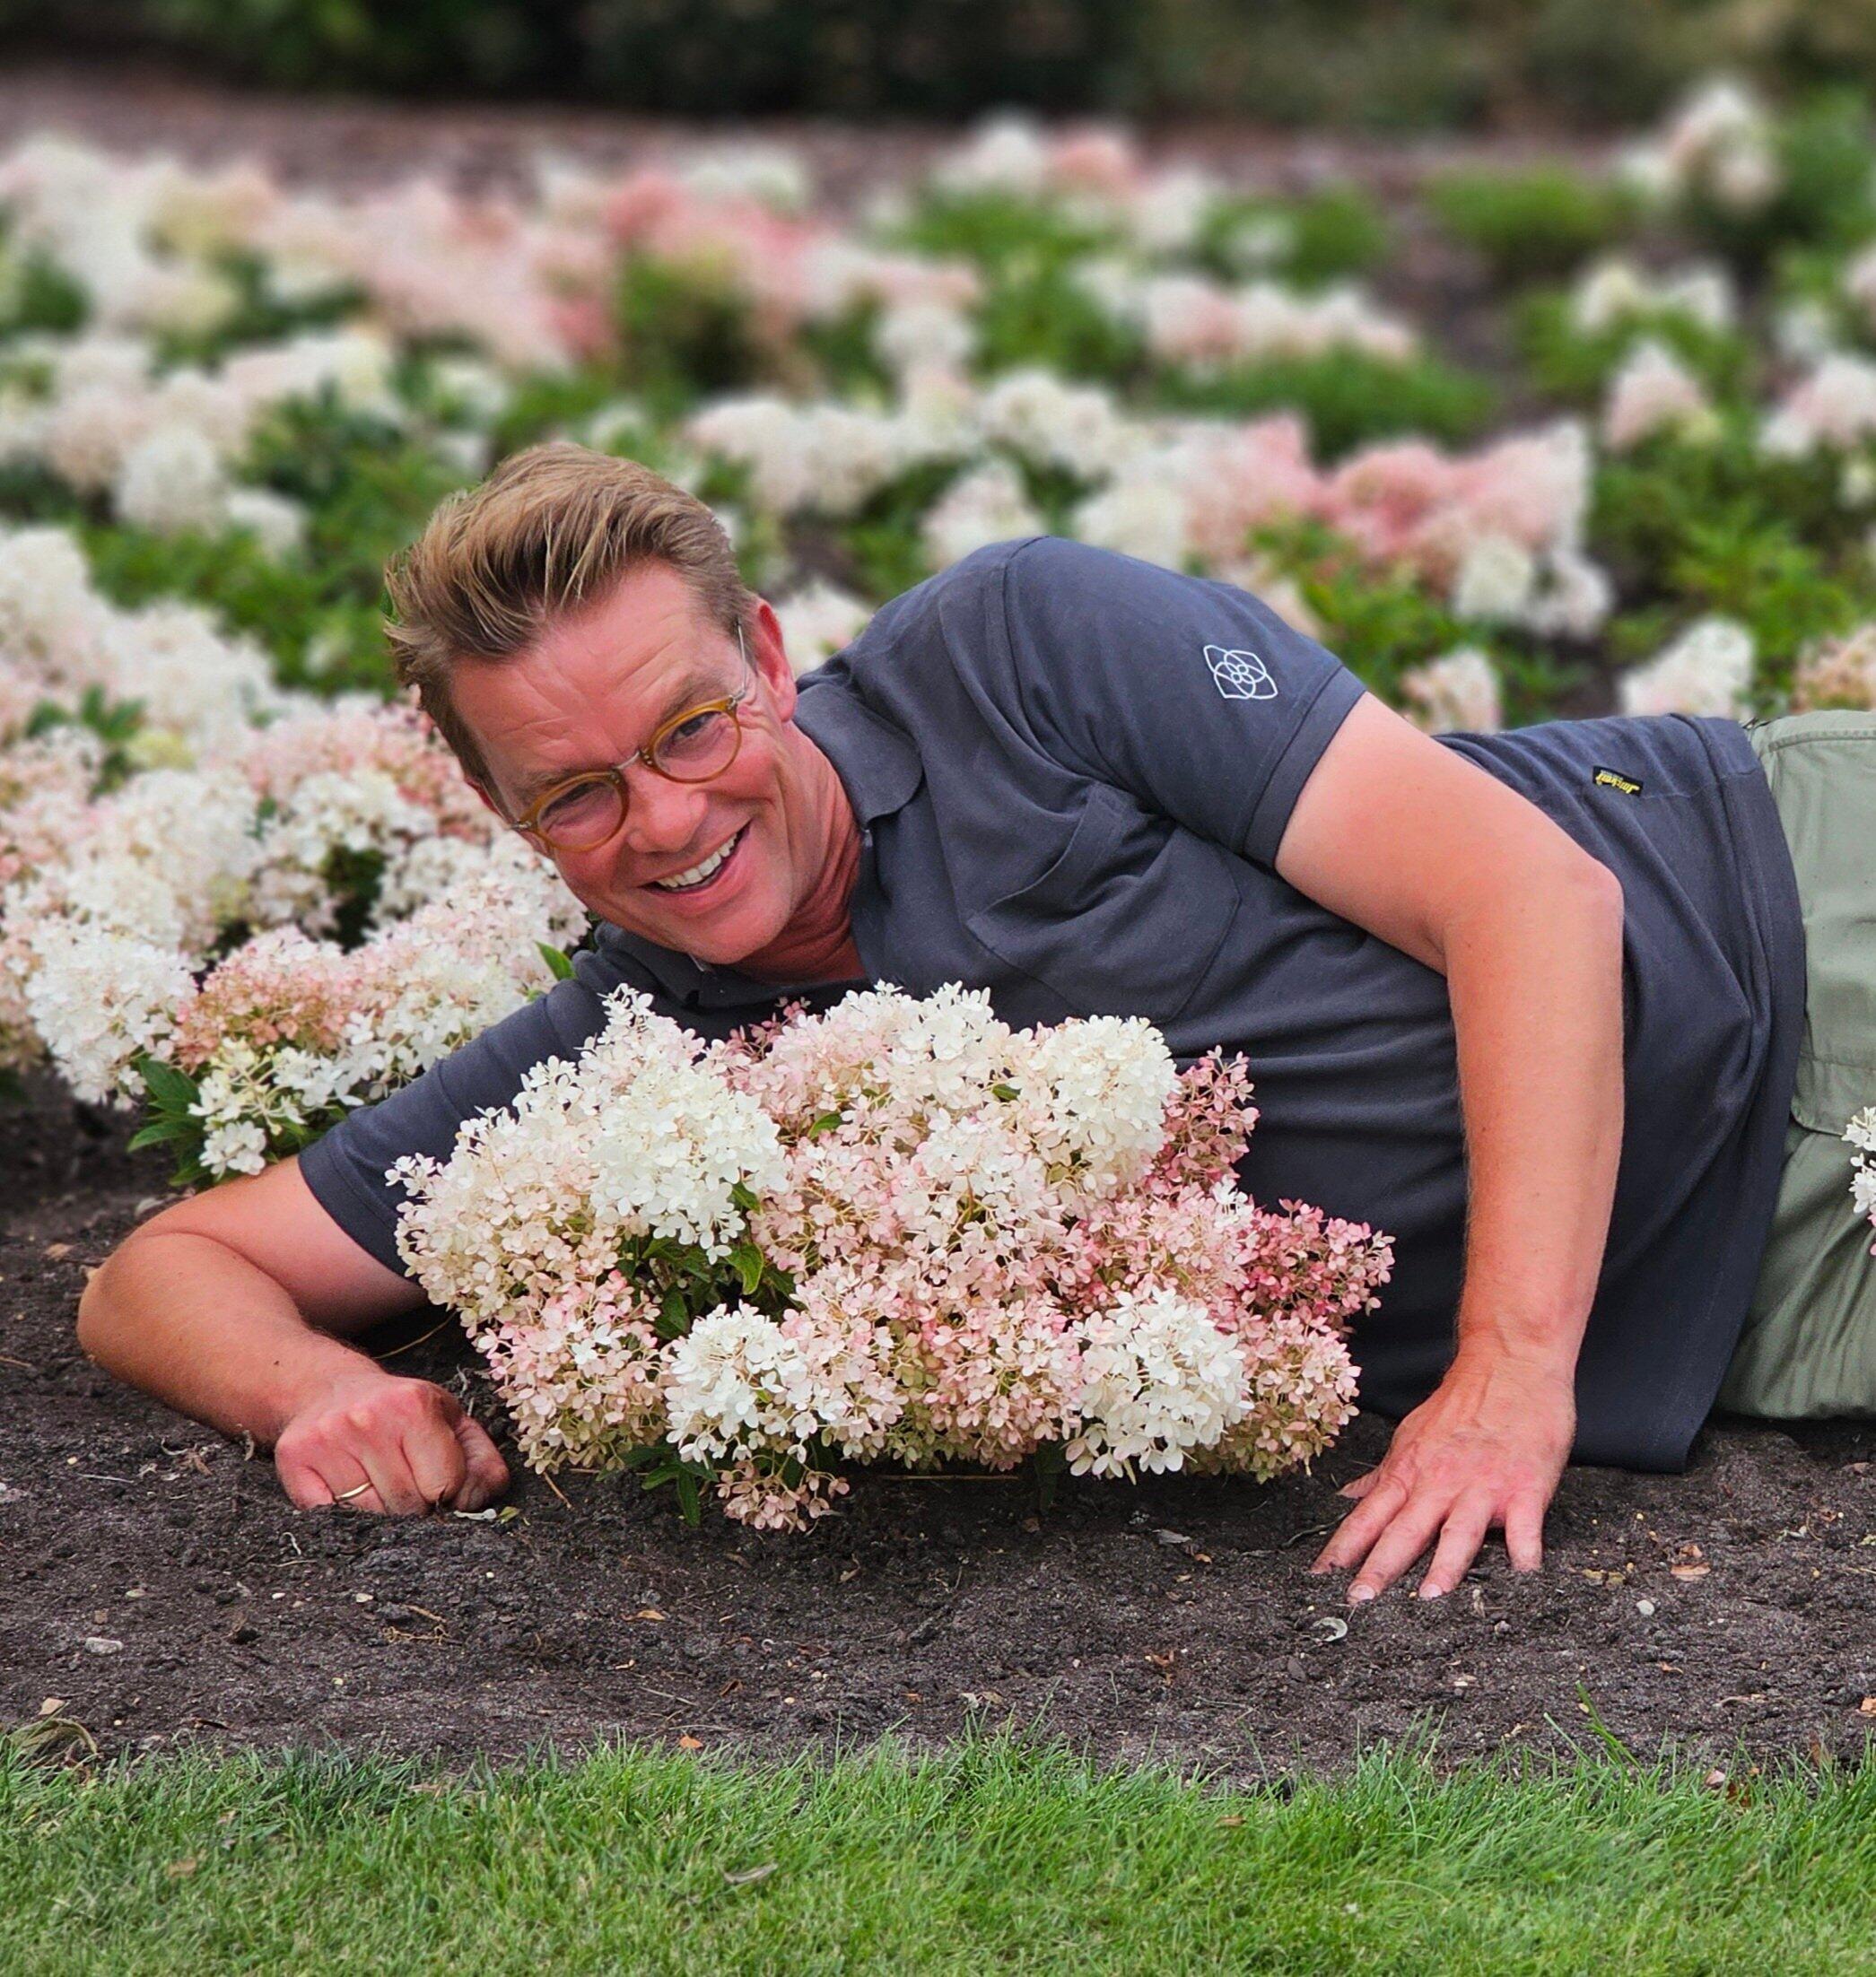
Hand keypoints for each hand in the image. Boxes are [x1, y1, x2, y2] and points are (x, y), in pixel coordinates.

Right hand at [273, 1369, 509, 1515]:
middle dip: (417, 1507)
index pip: (445, 1485)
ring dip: (382, 1513)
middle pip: (407, 1505)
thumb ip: (481, 1461)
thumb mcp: (451, 1421)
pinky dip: (344, 1514)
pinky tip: (350, 1489)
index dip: (449, 1494)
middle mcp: (367, 1419)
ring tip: (381, 1484)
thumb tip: (481, 1501)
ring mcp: (327, 1439)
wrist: (329, 1389)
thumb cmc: (401, 1412)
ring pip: (369, 1515)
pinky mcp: (295, 1459)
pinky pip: (328, 1515)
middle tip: (410, 1486)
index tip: (441, 1484)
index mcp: (413, 1405)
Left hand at [1309, 1351, 1574, 1604]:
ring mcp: (1483, 1486)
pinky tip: (1523, 1577)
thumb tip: (1348, 1499)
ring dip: (1444, 1565)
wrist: (1510, 1362)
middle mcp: (1441, 1482)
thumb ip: (1384, 1474)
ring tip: (1428, 1597)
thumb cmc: (1462, 1404)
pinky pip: (1525, 1528)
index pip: (1368, 1516)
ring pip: (1459, 1532)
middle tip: (1359, 1602)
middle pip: (1404, 1530)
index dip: (1343, 1547)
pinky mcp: (1526, 1488)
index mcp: (1411, 1472)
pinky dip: (1524, 1552)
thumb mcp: (1413, 1435)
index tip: (1320, 1577)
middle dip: (1379, 1568)